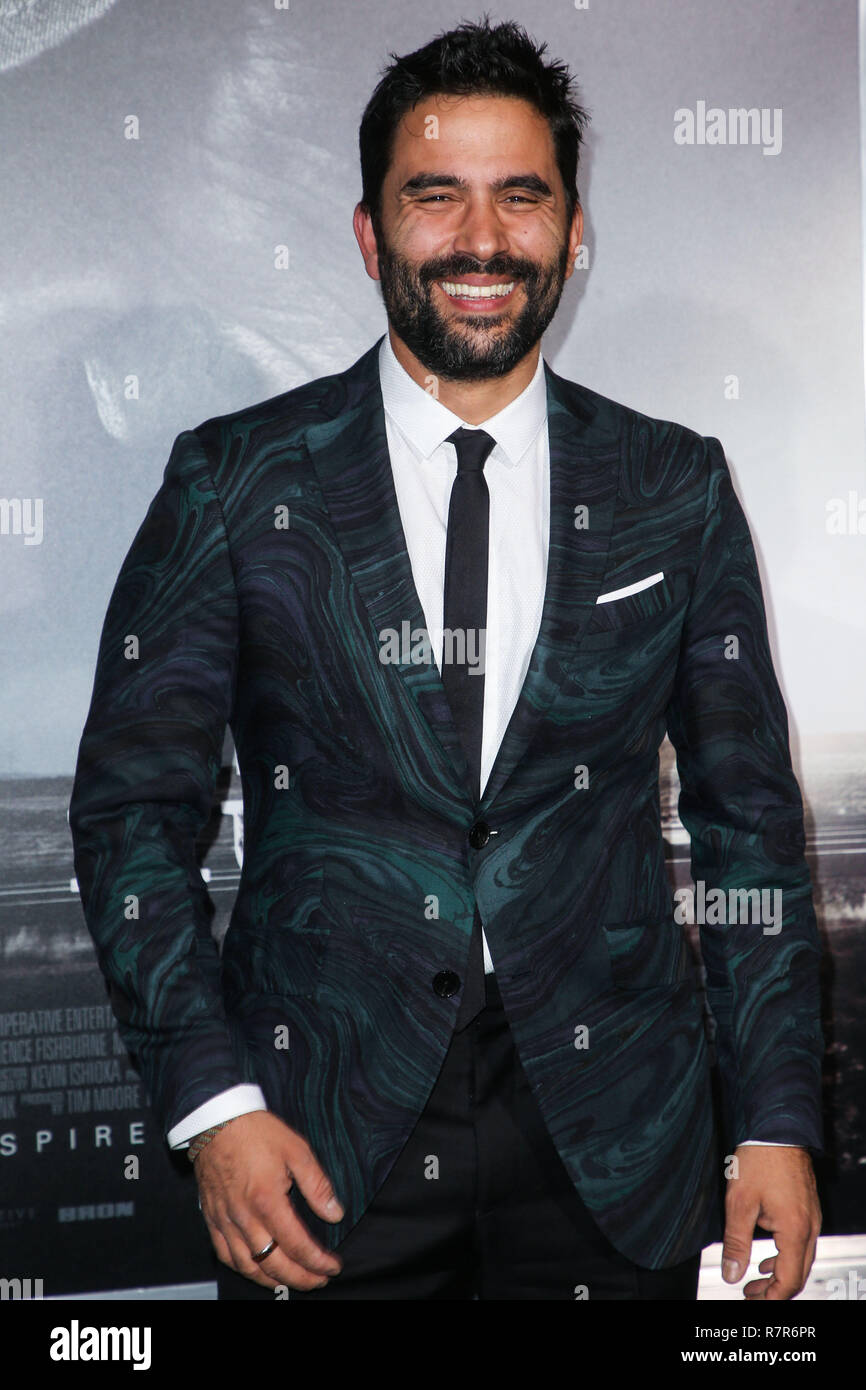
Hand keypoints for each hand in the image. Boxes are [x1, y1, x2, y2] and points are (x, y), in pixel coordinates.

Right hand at [193, 1110, 344, 1291]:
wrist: (217, 1121)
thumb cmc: (256, 1131)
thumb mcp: (296, 1150)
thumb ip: (317, 1185)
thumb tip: (335, 1213)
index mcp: (268, 1201)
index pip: (298, 1246)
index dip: (318, 1262)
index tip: (333, 1267)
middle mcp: (245, 1217)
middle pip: (274, 1264)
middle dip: (301, 1279)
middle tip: (319, 1280)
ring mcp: (226, 1221)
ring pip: (249, 1266)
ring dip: (273, 1281)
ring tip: (293, 1281)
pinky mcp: (212, 1219)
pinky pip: (226, 1255)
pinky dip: (244, 1269)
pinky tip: (258, 1269)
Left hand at [722, 1145, 820, 1299]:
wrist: (778, 1128)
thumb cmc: (760, 1159)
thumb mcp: (739, 1203)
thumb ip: (736, 1241)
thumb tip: (731, 1272)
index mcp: (794, 1230)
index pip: (789, 1280)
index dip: (770, 1297)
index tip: (751, 1299)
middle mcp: (809, 1226)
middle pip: (799, 1273)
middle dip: (774, 1289)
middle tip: (750, 1293)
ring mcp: (811, 1216)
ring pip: (801, 1258)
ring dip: (780, 1272)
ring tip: (756, 1278)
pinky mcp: (807, 1207)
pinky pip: (801, 1241)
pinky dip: (786, 1254)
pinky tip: (769, 1252)